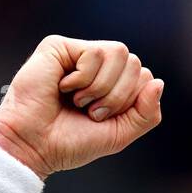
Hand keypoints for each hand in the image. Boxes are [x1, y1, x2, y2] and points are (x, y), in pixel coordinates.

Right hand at [0, 36, 163, 179]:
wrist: (34, 145)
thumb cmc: (71, 142)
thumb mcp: (120, 134)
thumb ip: (146, 113)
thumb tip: (157, 82)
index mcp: (112, 84)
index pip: (144, 77)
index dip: (130, 102)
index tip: (102, 118)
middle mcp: (97, 66)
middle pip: (135, 64)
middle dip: (117, 96)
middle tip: (90, 111)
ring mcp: (78, 54)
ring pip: (119, 53)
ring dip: (101, 87)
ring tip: (78, 101)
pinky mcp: (59, 46)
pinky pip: (94, 53)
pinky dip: (83, 79)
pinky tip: (62, 88)